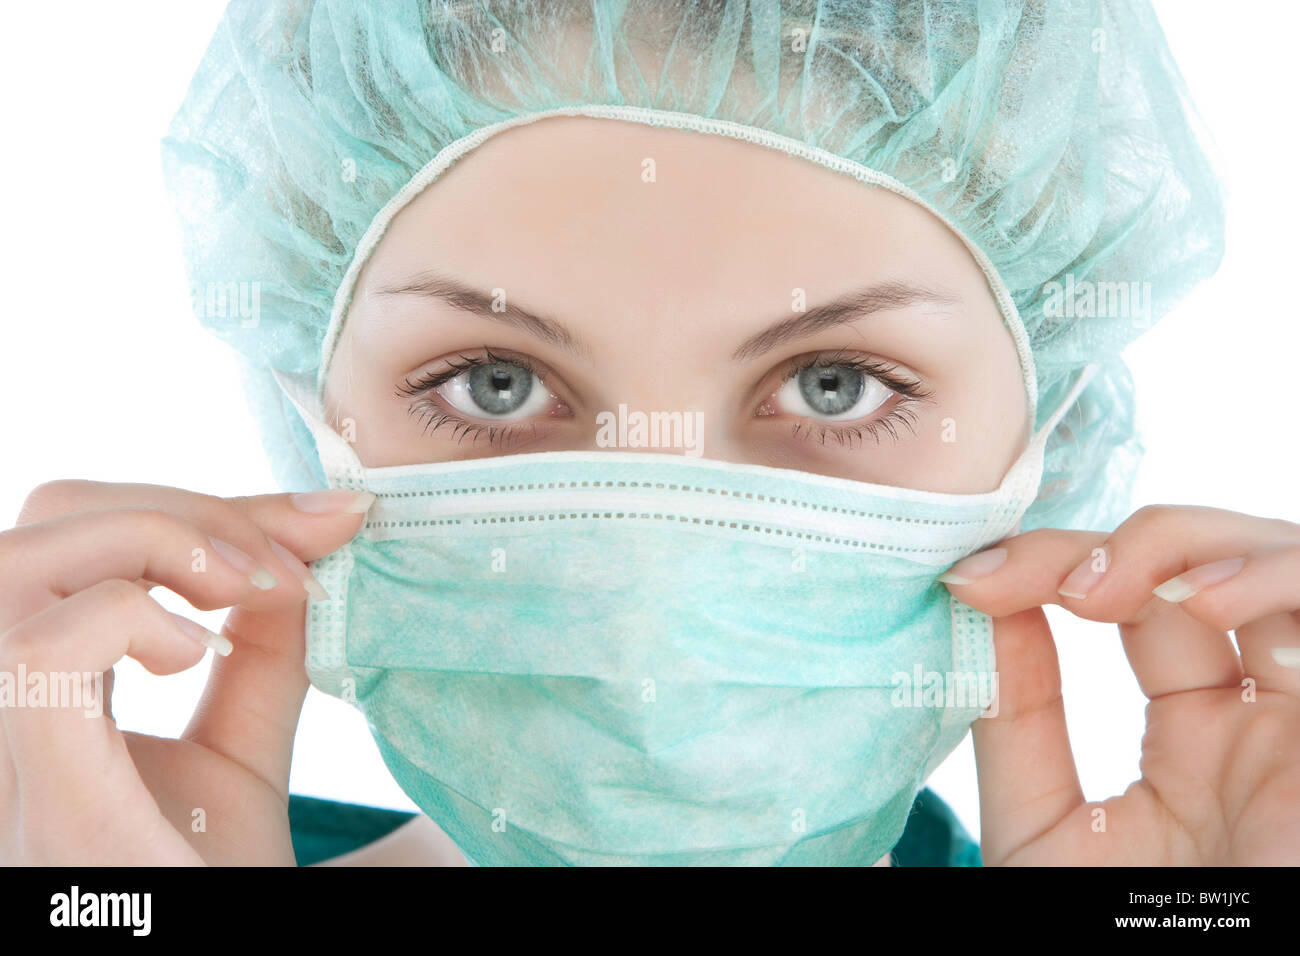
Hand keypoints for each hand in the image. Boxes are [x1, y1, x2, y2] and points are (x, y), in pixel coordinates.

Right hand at [0, 480, 370, 864]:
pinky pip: (37, 658)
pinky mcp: (53, 808)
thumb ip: (265, 650)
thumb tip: (310, 542)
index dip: (194, 503)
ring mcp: (10, 763)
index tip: (322, 521)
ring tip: (251, 593)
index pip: (69, 537)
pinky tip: (199, 657)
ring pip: (13, 566)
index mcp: (43, 700)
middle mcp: (1, 720)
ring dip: (157, 542)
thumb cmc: (212, 886)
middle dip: (180, 509)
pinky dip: (129, 619)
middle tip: (291, 562)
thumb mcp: (242, 753)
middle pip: (35, 525)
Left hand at [940, 504, 1299, 864]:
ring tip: (1112, 596)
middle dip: (1120, 543)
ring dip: (1196, 548)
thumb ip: (1017, 722)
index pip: (1133, 600)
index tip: (966, 577)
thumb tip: (974, 607)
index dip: (1051, 565)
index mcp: (1195, 737)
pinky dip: (1283, 581)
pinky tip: (1217, 615)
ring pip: (1284, 558)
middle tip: (1048, 584)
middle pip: (1211, 559)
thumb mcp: (1044, 834)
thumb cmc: (1128, 932)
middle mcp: (1267, 715)